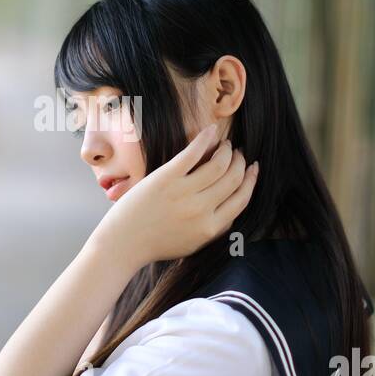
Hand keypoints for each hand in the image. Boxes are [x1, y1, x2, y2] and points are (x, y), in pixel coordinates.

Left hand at [94, 124, 258, 269]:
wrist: (122, 244)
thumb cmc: (155, 244)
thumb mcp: (193, 243)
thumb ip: (215, 228)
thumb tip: (233, 206)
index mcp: (211, 228)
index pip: (241, 198)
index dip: (250, 180)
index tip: (252, 168)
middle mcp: (201, 210)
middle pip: (233, 178)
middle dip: (240, 162)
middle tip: (239, 153)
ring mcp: (183, 193)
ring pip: (219, 163)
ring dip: (227, 150)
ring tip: (226, 145)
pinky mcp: (165, 178)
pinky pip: (193, 153)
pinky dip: (206, 139)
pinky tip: (212, 131)